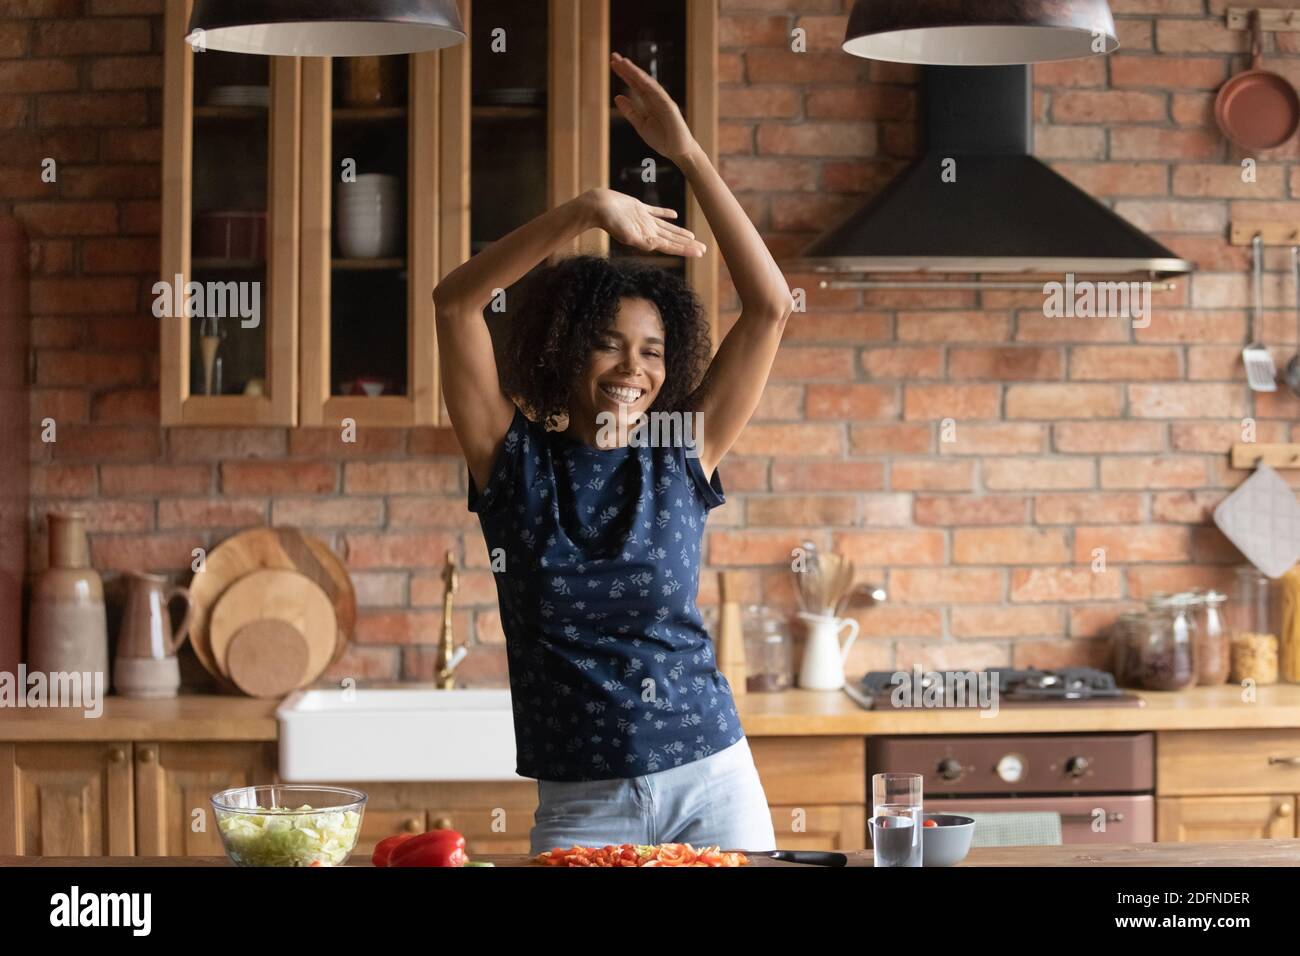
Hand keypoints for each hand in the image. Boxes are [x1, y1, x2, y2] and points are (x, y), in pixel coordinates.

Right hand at [581, 188, 705, 257]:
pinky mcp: (639, 209)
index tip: (700, 253)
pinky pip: (657, 212)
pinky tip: (674, 215)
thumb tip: (656, 246)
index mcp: (646, 238)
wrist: (598, 207)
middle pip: (672, 239)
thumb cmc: (610, 222)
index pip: (671, 246)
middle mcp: (648, 231)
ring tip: (692, 237)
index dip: (686, 249)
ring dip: (679, 232)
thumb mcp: (627, 234)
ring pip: (667, 228)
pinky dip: (666, 214)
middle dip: (688, 244)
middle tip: (703, 249)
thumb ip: (642, 240)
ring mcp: (644, 220)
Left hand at [611, 52, 699, 163]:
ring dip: (636, 72)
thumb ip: (630, 111)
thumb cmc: (662, 139)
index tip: (613, 63)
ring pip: (648, 83)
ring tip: (624, 62)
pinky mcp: (670, 107)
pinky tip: (639, 76)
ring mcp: (663, 101)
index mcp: (648, 102)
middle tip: (614, 55)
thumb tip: (617, 96)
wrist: (678, 152)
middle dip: (627, 68)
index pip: (634, 84)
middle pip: (639, 80)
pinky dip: (649, 83)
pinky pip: (658, 93)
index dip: (624, 74)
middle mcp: (655, 98)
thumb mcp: (641, 125)